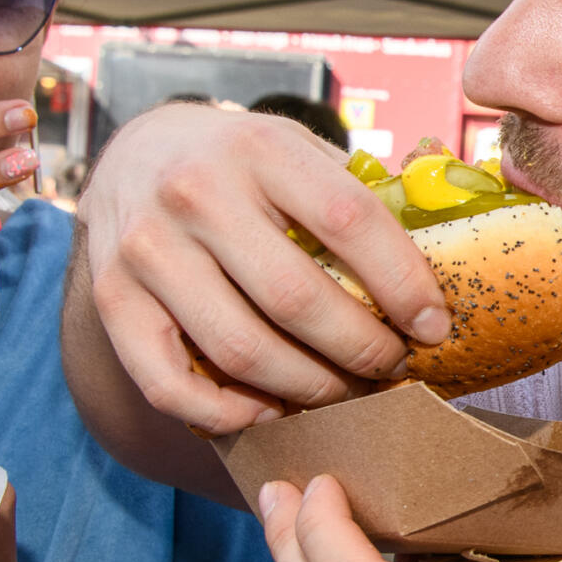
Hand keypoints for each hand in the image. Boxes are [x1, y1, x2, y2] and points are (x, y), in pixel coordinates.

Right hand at [77, 103, 449, 433]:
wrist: (134, 154)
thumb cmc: (240, 164)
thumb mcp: (296, 150)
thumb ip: (359, 191)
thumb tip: (449, 241)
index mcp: (259, 147)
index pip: (349, 220)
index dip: (403, 283)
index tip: (435, 325)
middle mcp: (195, 193)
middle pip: (297, 300)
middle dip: (362, 349)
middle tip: (392, 368)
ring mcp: (146, 249)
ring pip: (242, 351)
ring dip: (308, 390)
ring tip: (343, 393)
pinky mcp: (112, 299)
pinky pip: (171, 385)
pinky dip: (227, 413)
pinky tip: (268, 411)